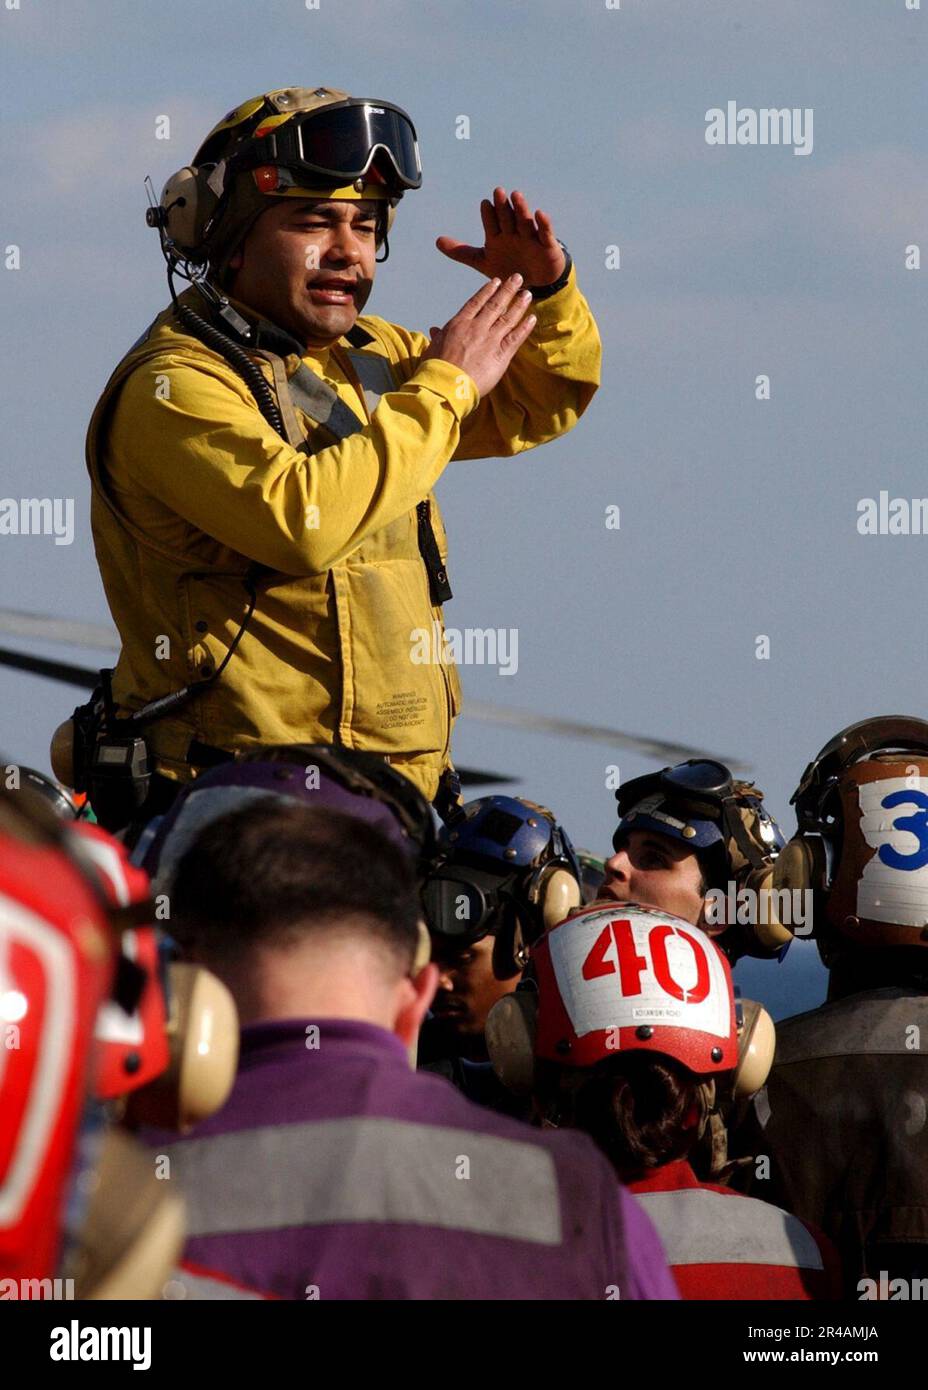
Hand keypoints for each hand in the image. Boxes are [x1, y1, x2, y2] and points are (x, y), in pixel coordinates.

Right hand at [421, 274, 536, 397]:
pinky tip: (532, 318)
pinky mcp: (501, 355)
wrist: (447, 384)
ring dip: (519, 304)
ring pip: (508, 318)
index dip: (487, 291)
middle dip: (507, 290)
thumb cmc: (436, 369)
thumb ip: (437, 336)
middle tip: (517, 278)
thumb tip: (434, 330)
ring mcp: (490, 340)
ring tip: (527, 293)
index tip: (496, 281)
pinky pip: (516, 337)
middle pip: (495, 305)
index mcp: (459, 324)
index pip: (476, 302)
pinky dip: (525, 327)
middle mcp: (476, 327)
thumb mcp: (433, 348)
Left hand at [436, 188, 566, 287]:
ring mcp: (530, 238)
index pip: (491, 222)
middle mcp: (513, 233)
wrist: (533, 284)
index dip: (489, 214)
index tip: (484, 204)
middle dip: (502, 206)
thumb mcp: (482, 262)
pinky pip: (545, 234)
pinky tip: (540, 214)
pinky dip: (543, 224)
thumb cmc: (507, 268)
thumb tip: (437, 241)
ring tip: (516, 195)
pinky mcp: (546, 246)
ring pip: (524, 221)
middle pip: (507, 217)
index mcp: (498, 236)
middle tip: (497, 192)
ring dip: (520, 209)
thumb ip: (461, 252)